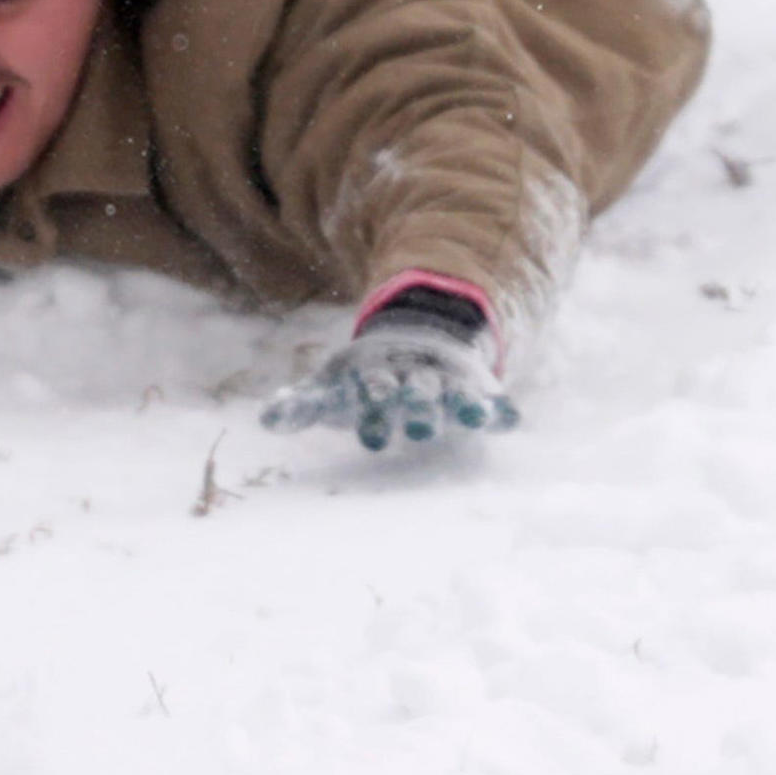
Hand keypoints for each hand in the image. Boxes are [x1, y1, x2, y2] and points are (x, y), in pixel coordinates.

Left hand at [261, 288, 517, 453]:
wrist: (417, 338)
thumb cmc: (365, 377)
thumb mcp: (332, 386)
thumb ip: (302, 404)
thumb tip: (265, 421)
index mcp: (378, 378)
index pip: (374, 392)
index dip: (373, 410)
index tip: (371, 436)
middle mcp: (415, 380)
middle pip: (418, 393)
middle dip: (418, 407)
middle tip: (419, 428)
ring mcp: (449, 384)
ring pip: (457, 394)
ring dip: (462, 404)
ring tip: (471, 415)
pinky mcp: (479, 392)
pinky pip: (495, 402)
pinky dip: (502, 410)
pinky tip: (510, 421)